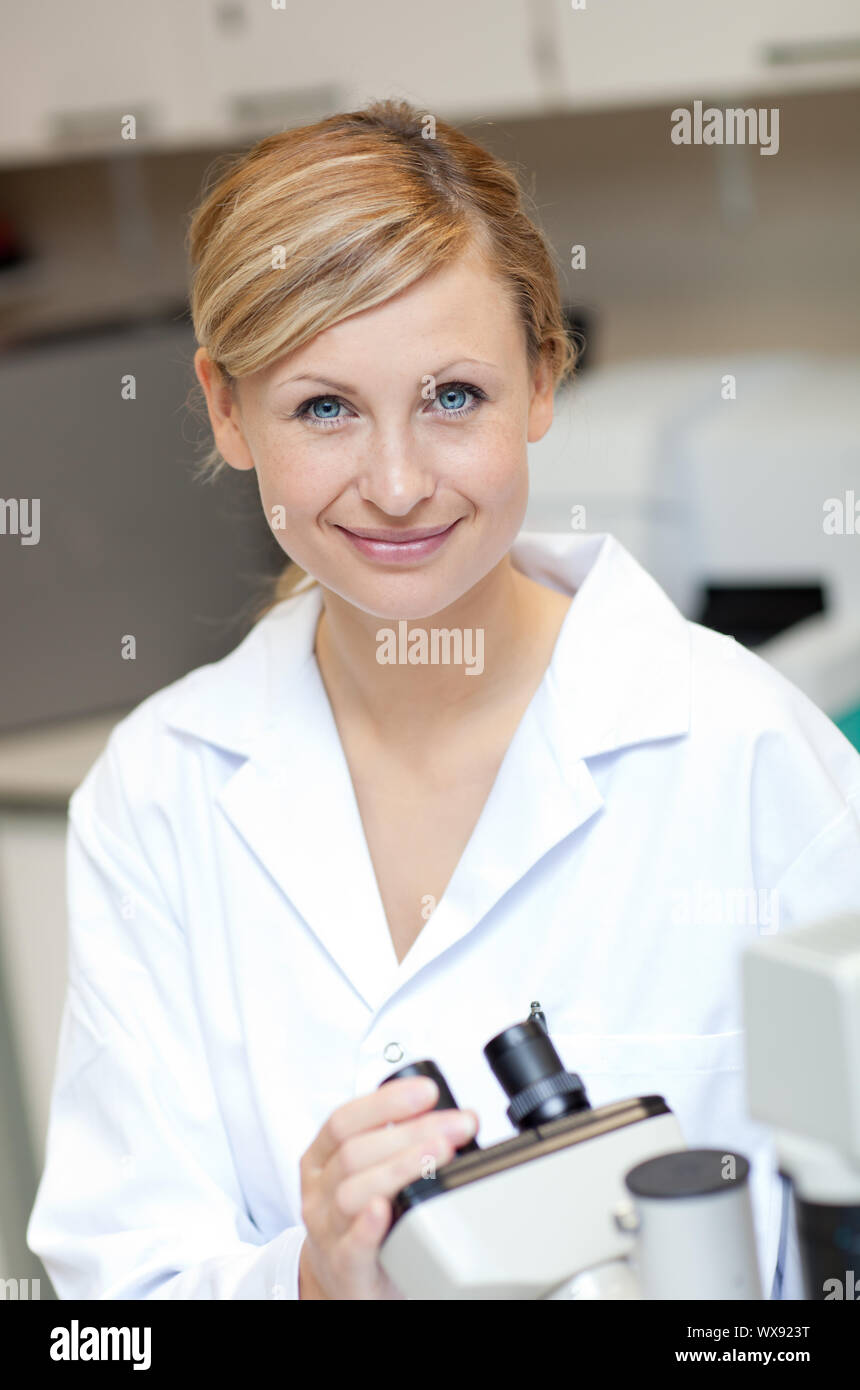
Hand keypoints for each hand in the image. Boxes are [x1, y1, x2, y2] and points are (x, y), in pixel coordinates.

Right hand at [298, 1076, 478, 1298]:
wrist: (344, 1279)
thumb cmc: (360, 1216)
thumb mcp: (367, 1171)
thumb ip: (395, 1142)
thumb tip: (450, 1118)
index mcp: (322, 1158)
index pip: (344, 1120)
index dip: (386, 1102)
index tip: (427, 1091)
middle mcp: (319, 1190)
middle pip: (355, 1152)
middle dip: (412, 1132)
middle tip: (456, 1125)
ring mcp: (327, 1229)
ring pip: (352, 1192)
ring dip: (401, 1167)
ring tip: (440, 1153)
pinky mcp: (343, 1266)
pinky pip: (352, 1246)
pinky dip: (369, 1225)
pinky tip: (388, 1208)